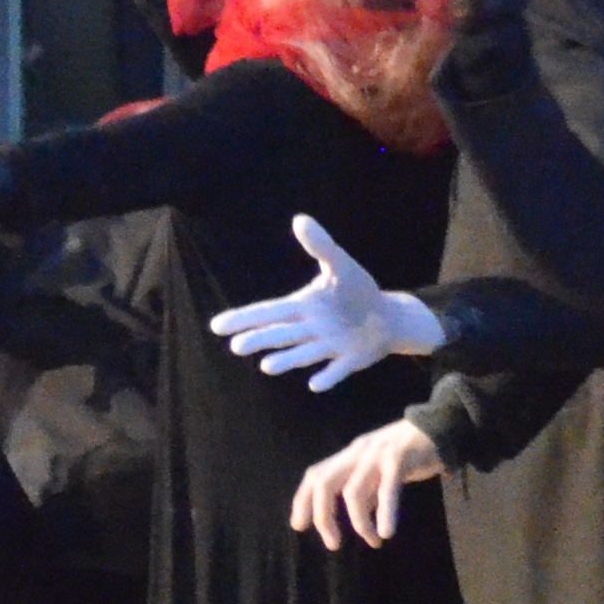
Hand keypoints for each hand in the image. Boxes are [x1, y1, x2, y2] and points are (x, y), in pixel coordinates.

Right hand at [212, 213, 452, 391]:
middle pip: (280, 334)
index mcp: (303, 307)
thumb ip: (320, 245)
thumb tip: (300, 219)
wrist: (385, 317)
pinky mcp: (350, 359)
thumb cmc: (355, 292)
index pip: (268, 312)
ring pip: (304, 352)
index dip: (243, 319)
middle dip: (260, 339)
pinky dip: (327, 377)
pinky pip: (337, 369)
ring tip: (267, 366)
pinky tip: (315, 384)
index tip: (217, 326)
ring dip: (287, 359)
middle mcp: (310, 329)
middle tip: (237, 346)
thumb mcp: (340, 265)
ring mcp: (329, 346)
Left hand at [288, 418, 446, 548]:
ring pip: (353, 491)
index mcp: (350, 454)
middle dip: (323, 516)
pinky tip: (386, 532)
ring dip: (359, 522)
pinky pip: (387, 489)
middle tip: (333, 543)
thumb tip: (361, 518)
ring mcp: (377, 454)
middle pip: (325, 482)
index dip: (302, 500)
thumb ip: (369, 491)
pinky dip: (385, 512)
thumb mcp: (381, 470)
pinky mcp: (399, 458)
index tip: (299, 525)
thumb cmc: (410, 451)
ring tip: (372, 541)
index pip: (315, 474)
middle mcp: (358, 452)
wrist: (442, 425)